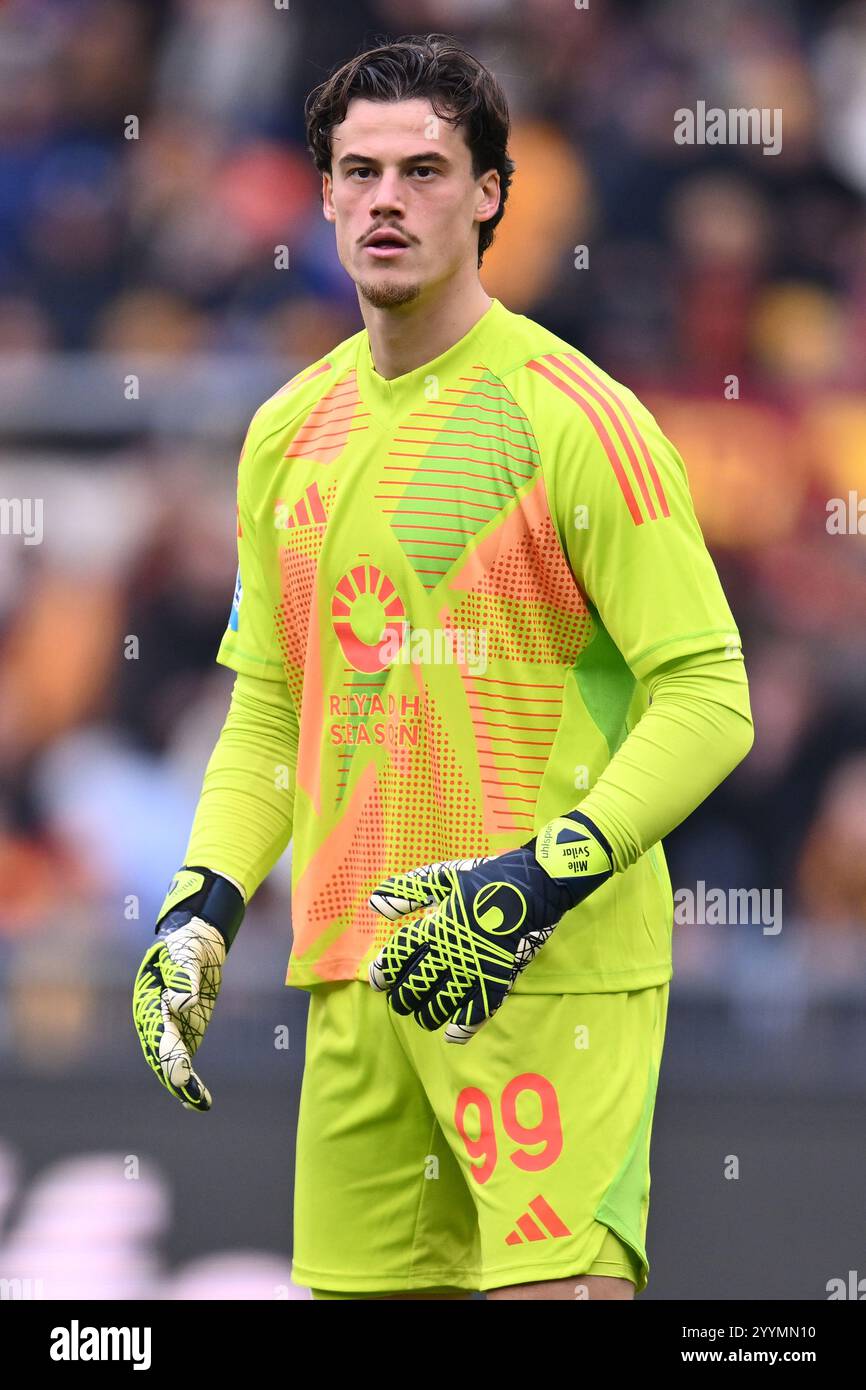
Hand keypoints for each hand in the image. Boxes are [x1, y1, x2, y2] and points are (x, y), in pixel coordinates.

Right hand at [132, 918, 224, 1110]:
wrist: (195, 946)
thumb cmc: (186, 946)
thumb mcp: (185, 953)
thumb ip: (184, 974)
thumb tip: (185, 1000)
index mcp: (149, 1001)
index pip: (156, 1029)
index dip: (167, 1048)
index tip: (181, 1067)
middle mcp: (153, 1021)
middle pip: (160, 1052)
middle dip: (173, 1073)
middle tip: (188, 1090)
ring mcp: (167, 1031)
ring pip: (169, 1064)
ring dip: (182, 1086)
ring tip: (199, 1103)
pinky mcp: (183, 1036)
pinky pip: (183, 1062)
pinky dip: (190, 1082)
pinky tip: (200, 1102)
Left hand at [368, 815, 612, 1042]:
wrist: (531, 888)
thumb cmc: (485, 880)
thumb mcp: (443, 877)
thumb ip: (408, 891)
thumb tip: (375, 904)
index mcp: (435, 927)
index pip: (399, 956)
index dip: (385, 971)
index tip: (378, 981)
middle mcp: (450, 952)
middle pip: (414, 986)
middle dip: (402, 998)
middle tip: (400, 1000)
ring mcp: (474, 969)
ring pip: (440, 1005)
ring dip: (425, 1014)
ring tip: (422, 1014)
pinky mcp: (497, 981)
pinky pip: (477, 1013)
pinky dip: (462, 1028)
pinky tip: (451, 1034)